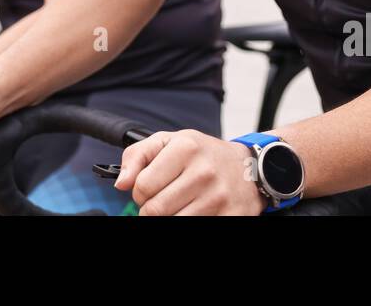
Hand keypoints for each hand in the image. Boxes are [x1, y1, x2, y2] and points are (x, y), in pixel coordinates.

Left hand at [114, 130, 268, 215]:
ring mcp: (218, 197)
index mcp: (186, 148)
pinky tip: (195, 211)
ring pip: (173, 223)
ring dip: (169, 218)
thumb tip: (121, 183)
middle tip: (162, 201)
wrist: (248, 167)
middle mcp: (203, 172)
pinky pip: (194, 229)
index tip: (149, 189)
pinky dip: (189, 222)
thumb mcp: (170, 141)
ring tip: (178, 206)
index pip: (142, 186)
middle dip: (151, 209)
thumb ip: (138, 155)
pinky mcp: (231, 216)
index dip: (140, 192)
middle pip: (155, 210)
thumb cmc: (204, 155)